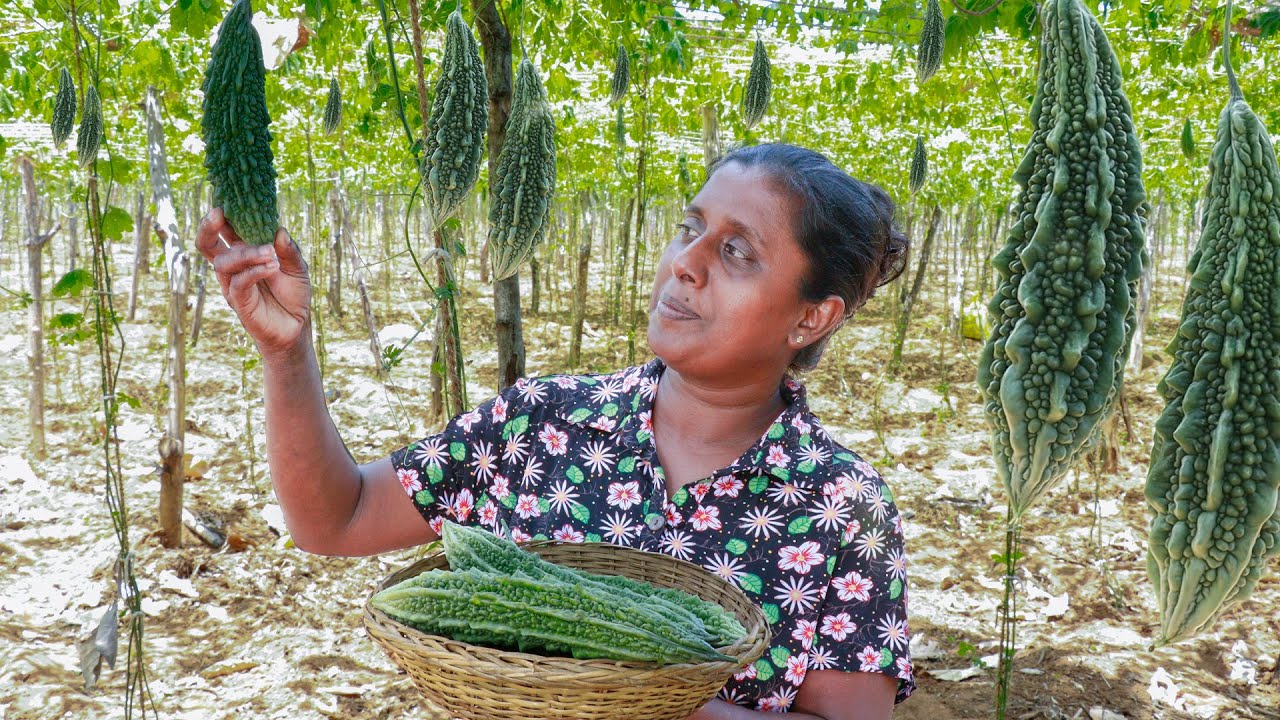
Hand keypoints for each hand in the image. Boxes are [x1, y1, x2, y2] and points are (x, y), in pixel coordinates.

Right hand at [196, 208, 309, 357]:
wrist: (296, 327)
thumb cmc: (293, 294)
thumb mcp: (297, 268)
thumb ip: (289, 250)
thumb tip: (279, 230)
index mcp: (245, 253)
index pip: (227, 230)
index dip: (224, 214)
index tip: (228, 199)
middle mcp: (234, 267)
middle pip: (207, 244)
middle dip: (207, 226)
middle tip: (219, 213)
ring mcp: (233, 284)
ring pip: (224, 262)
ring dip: (247, 253)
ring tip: (270, 253)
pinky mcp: (238, 301)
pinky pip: (238, 282)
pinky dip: (254, 271)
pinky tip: (271, 267)